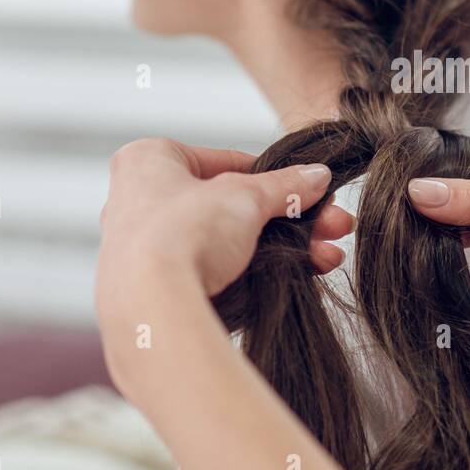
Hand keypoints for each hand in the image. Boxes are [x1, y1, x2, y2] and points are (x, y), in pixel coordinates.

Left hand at [96, 137, 351, 308]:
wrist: (154, 309)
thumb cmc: (184, 233)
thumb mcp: (247, 197)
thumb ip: (285, 185)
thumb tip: (316, 176)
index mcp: (148, 160)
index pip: (225, 161)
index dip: (275, 177)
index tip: (309, 191)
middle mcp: (139, 202)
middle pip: (232, 204)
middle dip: (290, 218)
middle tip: (330, 227)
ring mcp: (144, 248)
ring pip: (229, 240)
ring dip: (283, 247)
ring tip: (326, 257)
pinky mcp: (155, 289)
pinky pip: (216, 271)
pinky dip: (255, 272)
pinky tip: (298, 275)